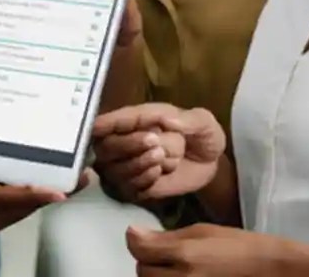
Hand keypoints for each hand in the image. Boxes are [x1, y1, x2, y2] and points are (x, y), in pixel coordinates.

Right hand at [93, 104, 224, 200]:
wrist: (211, 163)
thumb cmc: (202, 135)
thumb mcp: (204, 122)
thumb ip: (189, 120)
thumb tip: (168, 120)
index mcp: (137, 119)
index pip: (110, 121)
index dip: (102, 125)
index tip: (97, 128)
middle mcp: (126, 142)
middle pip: (105, 147)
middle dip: (127, 145)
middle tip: (155, 144)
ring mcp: (128, 167)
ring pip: (113, 170)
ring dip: (137, 164)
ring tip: (162, 158)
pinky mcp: (136, 189)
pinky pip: (126, 189)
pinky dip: (141, 181)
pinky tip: (158, 174)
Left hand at [127, 223, 288, 275]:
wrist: (271, 271)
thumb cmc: (239, 246)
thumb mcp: (202, 231)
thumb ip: (165, 237)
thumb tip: (132, 233)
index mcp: (185, 254)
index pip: (138, 249)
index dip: (138, 241)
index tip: (144, 237)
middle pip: (142, 271)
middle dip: (149, 261)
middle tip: (168, 255)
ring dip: (157, 276)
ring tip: (178, 268)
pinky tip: (182, 275)